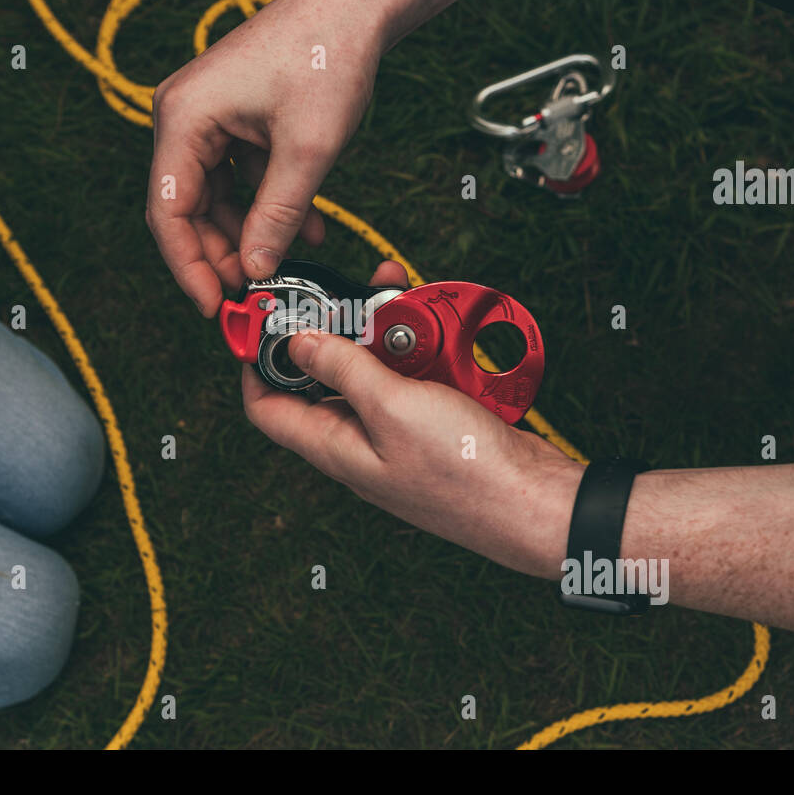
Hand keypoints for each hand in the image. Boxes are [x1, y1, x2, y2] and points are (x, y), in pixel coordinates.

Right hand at [146, 0, 385, 315]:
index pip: (167, 212)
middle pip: (185, 207)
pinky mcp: (233, 116)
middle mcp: (183, 116)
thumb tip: (256, 269)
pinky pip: (238, 175)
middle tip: (255, 289)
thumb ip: (277, 216)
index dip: (188, 266)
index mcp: (184, 118)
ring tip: (286, 263)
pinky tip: (306, 229)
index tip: (214, 304)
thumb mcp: (306, 151)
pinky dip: (266, 204)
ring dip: (249, 232)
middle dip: (221, 253)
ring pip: (214, 196)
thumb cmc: (327, 57)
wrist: (356, 2)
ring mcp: (207, 115)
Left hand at [242, 262, 583, 576]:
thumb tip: (295, 343)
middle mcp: (360, 441)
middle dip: (342, 330)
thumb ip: (343, 370)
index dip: (257, 363)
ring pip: (380, 369)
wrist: (536, 501)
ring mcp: (400, 432)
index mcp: (334, 447)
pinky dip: (431, 351)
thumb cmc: (464, 471)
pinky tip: (450, 338)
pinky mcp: (436, 423)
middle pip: (328, 376)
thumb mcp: (393, 408)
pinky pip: (419, 377)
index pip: (268, 407)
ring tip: (418, 308)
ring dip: (395, 335)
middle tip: (361, 294)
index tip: (266, 318)